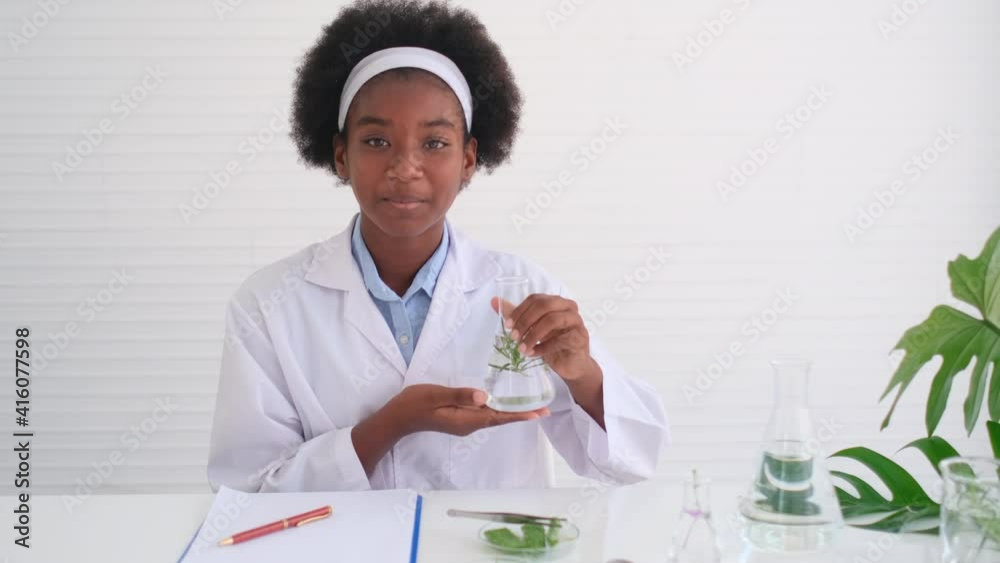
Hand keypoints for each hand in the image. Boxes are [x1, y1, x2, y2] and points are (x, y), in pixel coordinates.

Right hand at [388, 383, 549, 437]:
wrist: (398, 417)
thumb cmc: (415, 403)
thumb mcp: (437, 395)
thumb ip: (461, 395)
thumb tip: (486, 397)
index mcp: (467, 420)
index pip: (499, 417)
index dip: (520, 415)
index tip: (540, 413)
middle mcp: (470, 425)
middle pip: (500, 419)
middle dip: (522, 414)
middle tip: (544, 409)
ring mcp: (465, 423)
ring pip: (493, 418)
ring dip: (511, 412)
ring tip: (530, 406)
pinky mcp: (460, 419)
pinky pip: (484, 415)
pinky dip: (498, 410)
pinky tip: (503, 403)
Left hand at [491, 294, 596, 381]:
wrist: (571, 364)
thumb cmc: (552, 343)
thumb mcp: (531, 328)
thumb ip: (516, 314)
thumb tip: (494, 300)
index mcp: (556, 302)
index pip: (535, 299)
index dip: (520, 311)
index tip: (508, 326)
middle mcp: (568, 308)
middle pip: (545, 305)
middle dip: (526, 321)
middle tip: (514, 337)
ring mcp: (576, 322)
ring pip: (553, 320)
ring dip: (533, 335)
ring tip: (522, 348)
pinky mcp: (580, 337)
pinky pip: (560, 339)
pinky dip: (543, 347)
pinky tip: (534, 354)